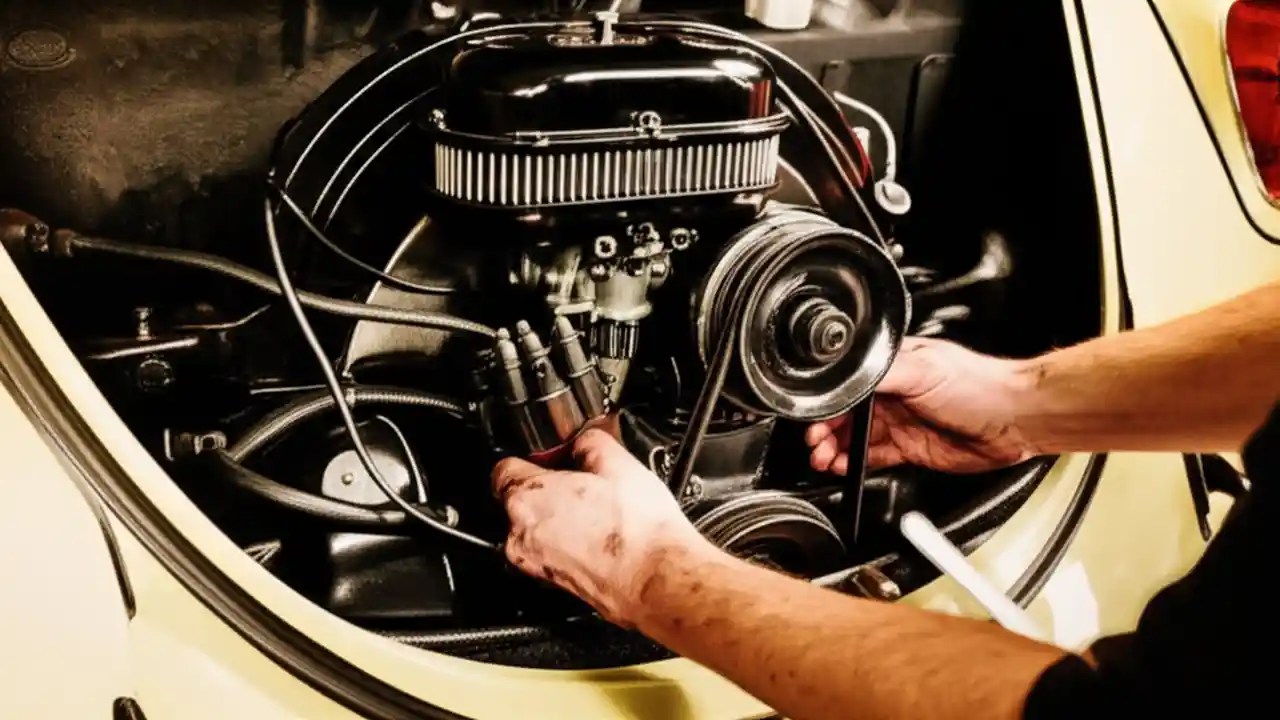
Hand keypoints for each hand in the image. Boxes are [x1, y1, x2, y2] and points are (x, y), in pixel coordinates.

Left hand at [491, 427, 712, 627]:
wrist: (656, 580)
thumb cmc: (637, 531)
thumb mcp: (617, 462)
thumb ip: (588, 442)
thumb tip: (585, 443)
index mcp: (527, 498)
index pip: (504, 467)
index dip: (531, 458)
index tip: (552, 457)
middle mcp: (520, 535)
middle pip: (519, 500)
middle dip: (548, 489)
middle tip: (584, 482)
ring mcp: (534, 564)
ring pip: (535, 530)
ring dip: (558, 518)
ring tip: (598, 511)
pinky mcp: (554, 585)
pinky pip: (551, 554)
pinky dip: (569, 544)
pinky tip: (600, 536)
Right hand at [807, 337, 1038, 474]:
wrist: (1014, 420)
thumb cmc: (979, 385)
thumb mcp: (923, 370)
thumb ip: (879, 375)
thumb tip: (843, 376)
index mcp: (891, 367)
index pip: (846, 384)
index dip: (826, 402)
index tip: (814, 417)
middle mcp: (892, 392)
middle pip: (844, 413)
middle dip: (824, 429)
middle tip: (815, 443)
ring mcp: (900, 421)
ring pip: (854, 438)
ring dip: (834, 449)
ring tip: (824, 459)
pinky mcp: (910, 447)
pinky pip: (873, 457)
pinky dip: (854, 464)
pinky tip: (842, 467)